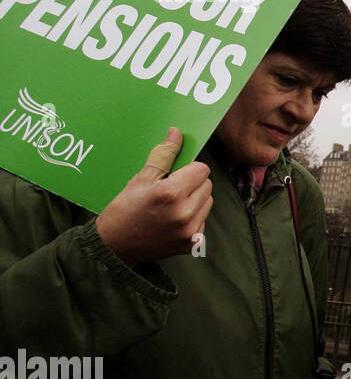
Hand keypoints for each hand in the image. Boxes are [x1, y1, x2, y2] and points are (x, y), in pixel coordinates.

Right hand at [95, 127, 213, 267]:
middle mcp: (185, 213)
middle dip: (192, 184)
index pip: (202, 169)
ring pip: (208, 202)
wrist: (115, 246)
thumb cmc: (125, 209)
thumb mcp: (141, 178)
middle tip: (170, 191)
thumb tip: (176, 132)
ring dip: (195, 200)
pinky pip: (204, 220)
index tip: (176, 174)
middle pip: (208, 185)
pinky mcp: (192, 243)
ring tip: (171, 206)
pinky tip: (173, 220)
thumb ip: (164, 154)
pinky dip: (193, 217)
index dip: (189, 169)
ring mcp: (190, 230)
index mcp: (172, 193)